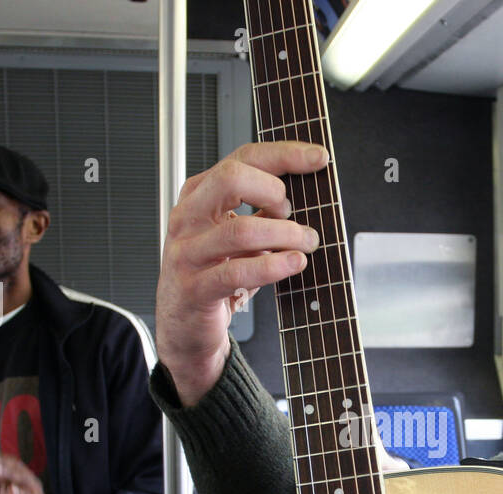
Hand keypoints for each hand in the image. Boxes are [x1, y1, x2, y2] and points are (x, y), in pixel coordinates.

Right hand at [156, 140, 327, 404]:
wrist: (184, 327)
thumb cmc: (214, 277)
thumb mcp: (237, 235)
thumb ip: (262, 210)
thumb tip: (308, 191)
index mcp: (199, 195)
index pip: (241, 158)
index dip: (283, 155)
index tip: (317, 158)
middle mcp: (188, 218)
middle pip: (231, 178)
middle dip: (273, 191)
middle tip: (292, 213)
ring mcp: (188, 253)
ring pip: (240, 230)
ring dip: (284, 235)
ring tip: (305, 243)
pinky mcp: (195, 288)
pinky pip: (237, 272)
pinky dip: (272, 266)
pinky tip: (293, 263)